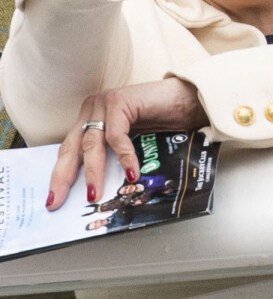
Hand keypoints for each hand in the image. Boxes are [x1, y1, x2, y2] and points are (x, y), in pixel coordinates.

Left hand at [47, 79, 208, 210]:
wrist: (190, 99)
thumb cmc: (166, 122)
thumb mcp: (132, 143)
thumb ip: (113, 156)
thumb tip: (99, 190)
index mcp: (91, 118)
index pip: (69, 150)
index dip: (61, 175)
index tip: (55, 199)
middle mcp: (93, 109)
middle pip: (72, 147)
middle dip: (64, 176)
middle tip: (58, 200)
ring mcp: (104, 103)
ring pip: (92, 144)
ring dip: (93, 172)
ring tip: (94, 193)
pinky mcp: (120, 101)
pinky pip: (116, 135)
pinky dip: (124, 156)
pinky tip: (131, 173)